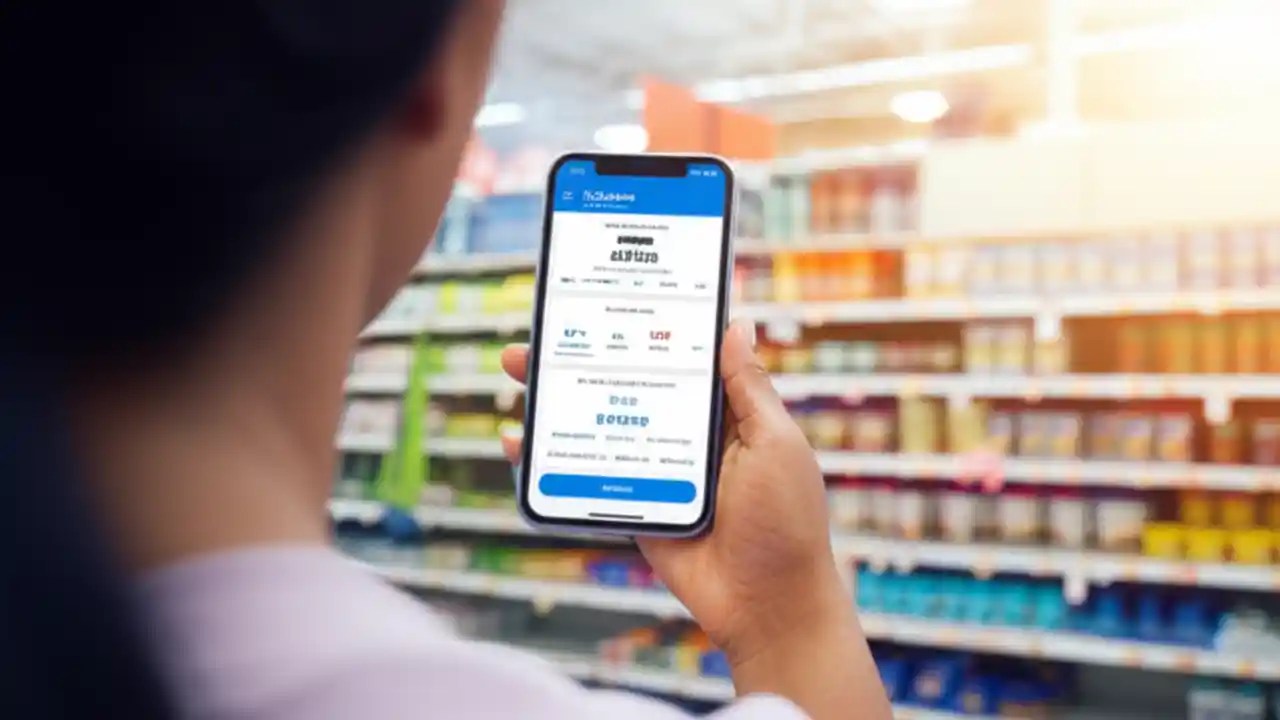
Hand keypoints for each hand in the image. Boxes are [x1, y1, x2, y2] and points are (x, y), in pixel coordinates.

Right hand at [499, 319, 848, 664]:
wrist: (767, 604)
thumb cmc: (786, 522)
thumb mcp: (776, 443)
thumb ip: (750, 389)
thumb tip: (736, 325)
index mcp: (725, 413)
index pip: (680, 357)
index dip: (648, 327)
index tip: (613, 294)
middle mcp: (684, 435)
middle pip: (627, 384)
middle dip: (583, 356)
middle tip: (542, 330)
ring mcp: (654, 471)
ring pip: (600, 424)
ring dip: (556, 398)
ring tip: (519, 372)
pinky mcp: (632, 506)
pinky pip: (587, 474)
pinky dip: (547, 459)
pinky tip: (516, 442)